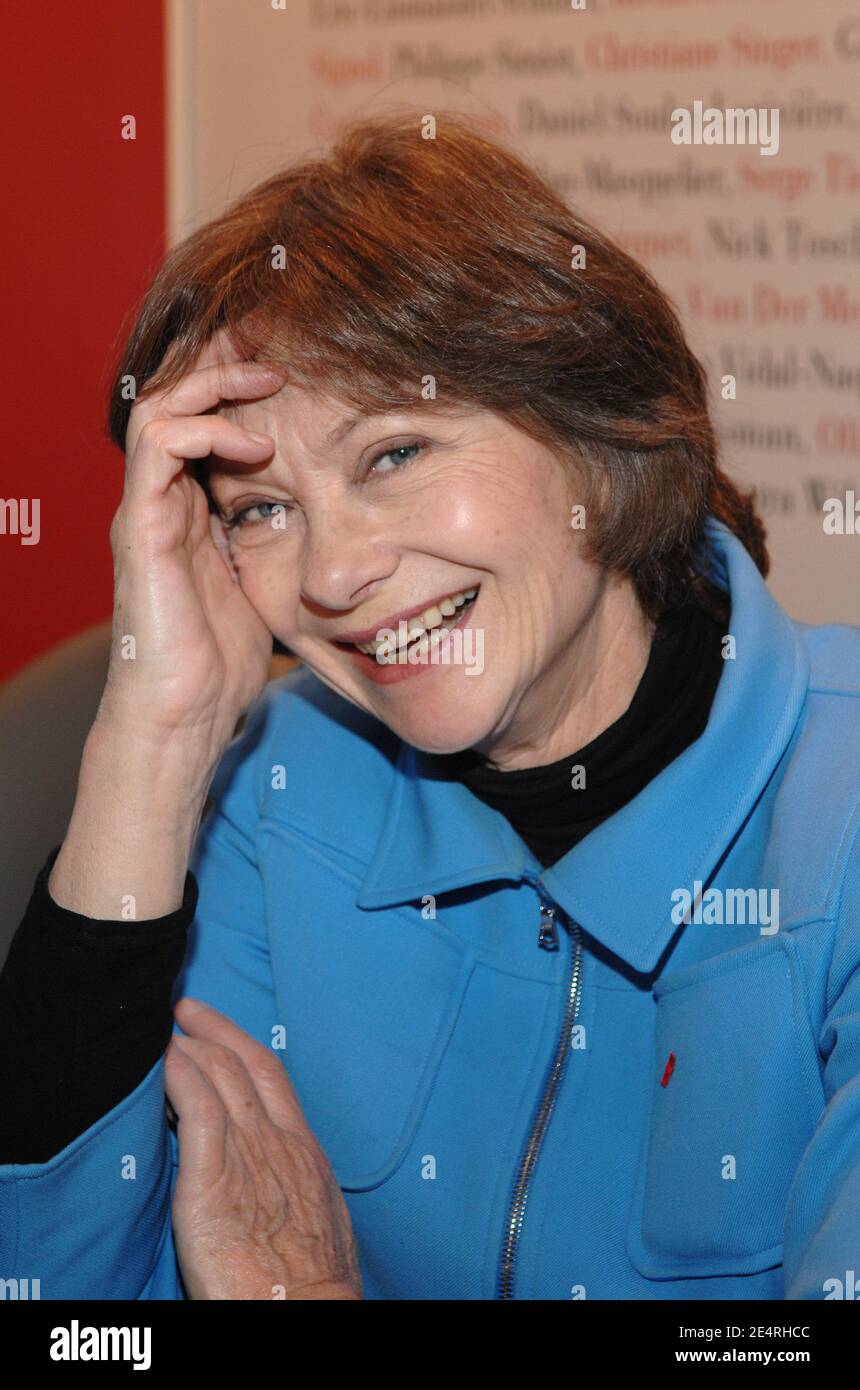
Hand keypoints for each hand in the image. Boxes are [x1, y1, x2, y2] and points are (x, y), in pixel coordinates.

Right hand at [100, 330, 285, 757]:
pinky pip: (158, 449)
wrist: (185, 714)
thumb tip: (340, 526)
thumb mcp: (267, 586)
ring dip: (213, 386)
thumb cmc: (225, 662)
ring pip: (159, 408)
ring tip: (266, 386)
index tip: (297, 369)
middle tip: (280, 357)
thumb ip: (282, 544)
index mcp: (191, 509)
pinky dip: (204, 432)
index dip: (239, 386)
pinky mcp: (142, 528)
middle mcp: (163, 500)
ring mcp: (148, 511)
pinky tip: (253, 448)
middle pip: (175, 398)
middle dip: (225, 366)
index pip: (202, 420)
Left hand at [165, 998, 361, 1300]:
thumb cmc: (314, 1282)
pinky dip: (179, 1076)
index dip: (243, 1044)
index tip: (220, 1031)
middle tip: (186, 1011)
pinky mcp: (214, 1177)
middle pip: (245, 1062)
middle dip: (213, 1029)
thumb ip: (295, 1188)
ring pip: (219, 1074)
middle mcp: (279, 1141)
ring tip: (164, 1033)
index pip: (272, 1076)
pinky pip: (197, 1106)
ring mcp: (249, 1154)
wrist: (307, 1309)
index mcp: (305, 1150)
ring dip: (189, 1046)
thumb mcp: (319, 1218)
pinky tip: (161, 1066)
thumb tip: (281, 1186)